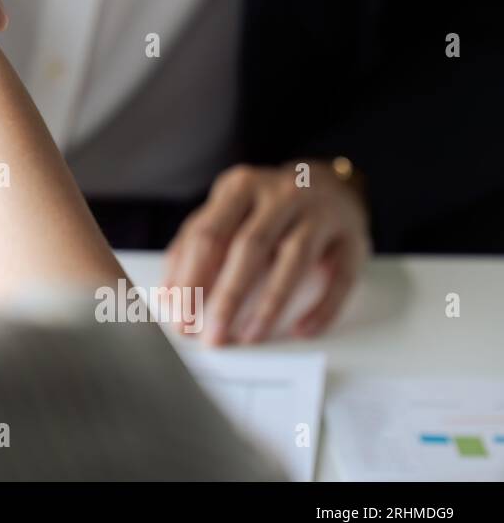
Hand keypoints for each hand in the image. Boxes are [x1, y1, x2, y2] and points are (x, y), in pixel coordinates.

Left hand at [163, 162, 370, 344]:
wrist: (330, 185)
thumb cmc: (265, 207)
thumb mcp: (226, 212)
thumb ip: (195, 246)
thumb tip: (170, 295)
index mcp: (240, 186)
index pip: (209, 235)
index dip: (192, 279)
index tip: (181, 317)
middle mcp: (280, 194)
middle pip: (249, 247)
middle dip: (227, 297)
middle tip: (212, 337)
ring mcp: (320, 213)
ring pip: (293, 260)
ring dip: (269, 305)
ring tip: (248, 338)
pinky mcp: (352, 238)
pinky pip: (340, 277)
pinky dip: (321, 307)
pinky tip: (302, 330)